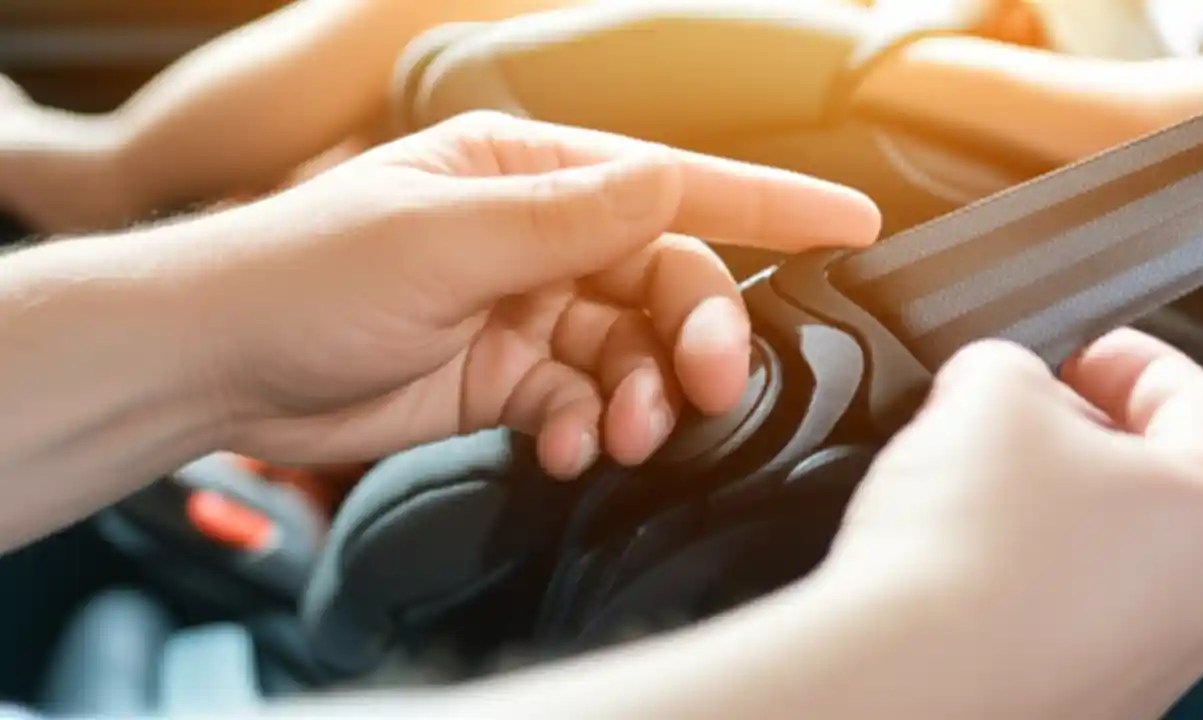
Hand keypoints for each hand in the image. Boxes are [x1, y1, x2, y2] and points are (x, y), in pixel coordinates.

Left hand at [187, 112, 879, 477]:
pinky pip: (581, 404)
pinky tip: (568, 450)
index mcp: (530, 172)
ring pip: (630, 352)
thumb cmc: (311, 269)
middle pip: (664, 281)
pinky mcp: (507, 381)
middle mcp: (539, 237)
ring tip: (624, 432)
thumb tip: (674, 184)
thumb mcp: (448, 232)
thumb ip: (571, 219)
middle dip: (695, 335)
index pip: (668, 183)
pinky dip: (586, 430)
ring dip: (642, 396)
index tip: (850, 223)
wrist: (221, 359)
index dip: (765, 205)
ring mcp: (526, 312)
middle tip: (705, 386)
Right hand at [812, 330, 1202, 718]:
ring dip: (1042, 511)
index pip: (1195, 398)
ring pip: (1102, 553)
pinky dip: (1013, 580)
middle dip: (1076, 435)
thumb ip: (1012, 364)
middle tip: (1005, 416)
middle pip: (1151, 481)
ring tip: (964, 494)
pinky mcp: (1078, 699)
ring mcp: (1142, 662)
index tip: (1072, 348)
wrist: (907, 681)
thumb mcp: (988, 390)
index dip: (1123, 355)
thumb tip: (1001, 387)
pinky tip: (950, 565)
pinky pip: (1056, 614)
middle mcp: (1201, 600)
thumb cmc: (966, 552)